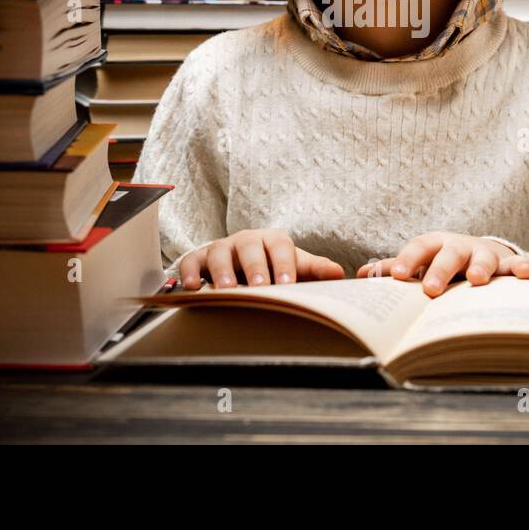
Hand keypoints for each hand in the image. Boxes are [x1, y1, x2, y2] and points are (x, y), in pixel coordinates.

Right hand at [179, 229, 345, 289]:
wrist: (242, 260)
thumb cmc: (272, 264)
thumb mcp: (295, 265)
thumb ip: (315, 269)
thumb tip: (339, 272)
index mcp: (272, 240)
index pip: (279, 246)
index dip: (283, 263)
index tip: (287, 282)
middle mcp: (246, 240)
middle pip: (249, 247)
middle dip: (254, 267)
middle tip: (259, 287)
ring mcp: (221, 247)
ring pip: (219, 253)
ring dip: (223, 271)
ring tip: (227, 290)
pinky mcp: (199, 258)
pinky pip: (191, 261)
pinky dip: (190, 273)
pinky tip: (192, 288)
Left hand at [356, 232, 528, 296]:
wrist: (482, 253)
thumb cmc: (443, 261)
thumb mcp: (421, 261)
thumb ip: (396, 269)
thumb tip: (360, 276)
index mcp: (434, 244)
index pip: (418, 248)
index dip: (407, 260)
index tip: (397, 276)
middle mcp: (459, 246)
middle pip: (448, 255)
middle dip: (440, 271)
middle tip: (431, 290)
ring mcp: (484, 254)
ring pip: (482, 258)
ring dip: (480, 268)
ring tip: (476, 281)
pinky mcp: (506, 264)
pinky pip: (515, 266)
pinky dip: (520, 269)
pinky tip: (525, 276)